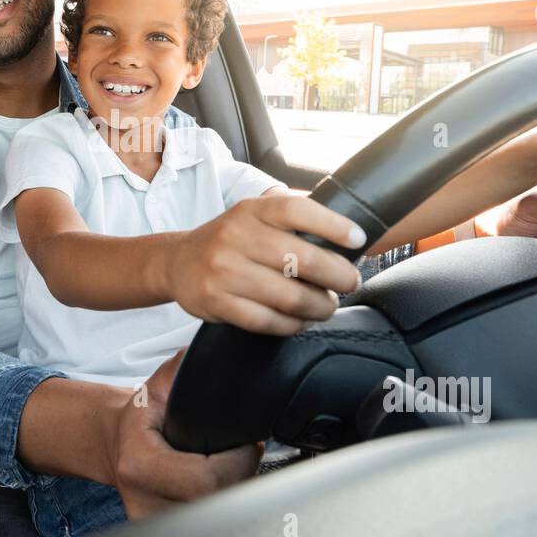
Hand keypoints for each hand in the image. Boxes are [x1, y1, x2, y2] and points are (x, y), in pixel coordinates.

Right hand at [107, 351, 262, 519]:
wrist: (113, 445)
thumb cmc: (137, 417)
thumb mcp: (157, 385)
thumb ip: (185, 369)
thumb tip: (218, 350)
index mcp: (139, 465)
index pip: (206, 479)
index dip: (238, 462)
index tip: (248, 443)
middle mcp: (143, 502)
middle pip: (216, 501)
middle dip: (241, 476)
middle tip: (245, 453)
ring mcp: (152, 523)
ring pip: (215, 516)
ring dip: (232, 492)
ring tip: (232, 467)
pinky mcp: (161, 533)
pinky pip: (206, 522)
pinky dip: (219, 503)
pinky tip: (220, 485)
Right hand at [161, 192, 364, 335]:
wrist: (177, 263)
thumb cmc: (229, 240)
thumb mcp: (252, 215)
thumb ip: (290, 215)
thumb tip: (344, 226)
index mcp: (250, 211)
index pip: (296, 211)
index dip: (332, 225)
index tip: (358, 239)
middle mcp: (236, 237)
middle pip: (302, 259)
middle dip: (338, 276)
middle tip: (350, 282)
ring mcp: (224, 272)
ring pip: (289, 297)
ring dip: (319, 306)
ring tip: (327, 305)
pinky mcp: (217, 302)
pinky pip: (267, 321)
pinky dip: (292, 325)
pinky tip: (301, 321)